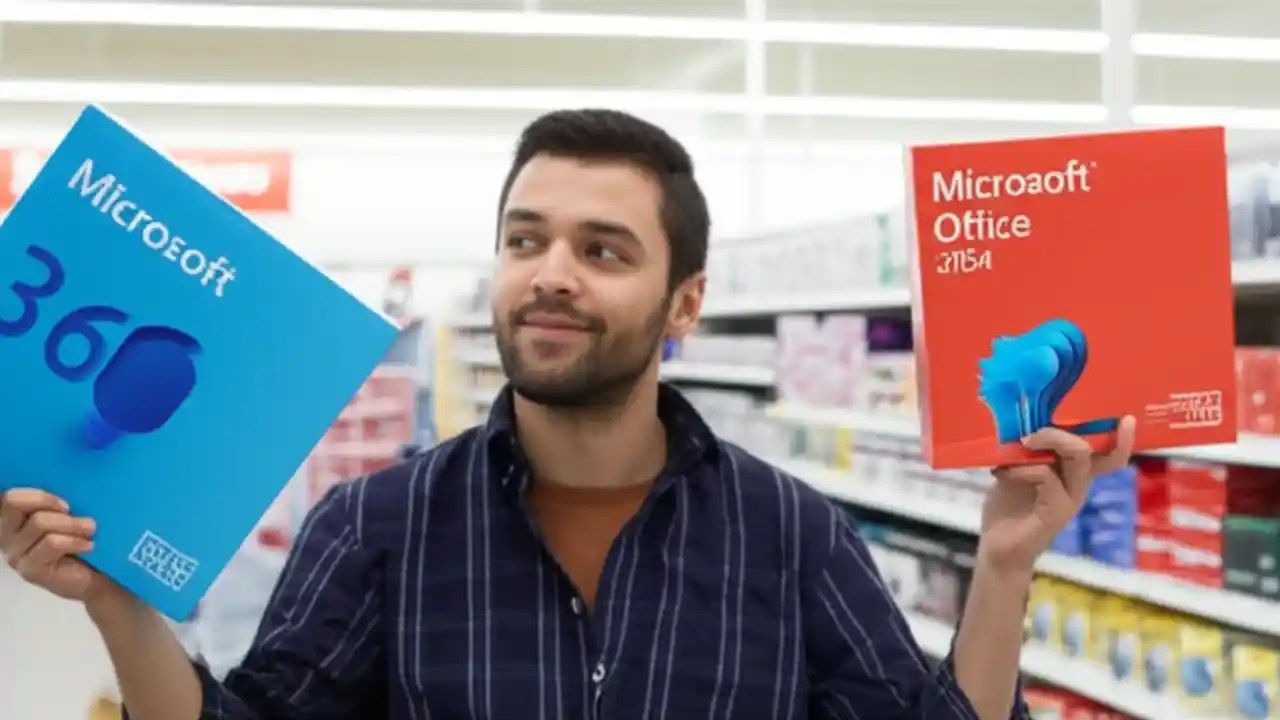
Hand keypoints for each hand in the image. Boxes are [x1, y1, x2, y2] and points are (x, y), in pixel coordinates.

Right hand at [0, 488, 117, 604]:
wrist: (91, 577)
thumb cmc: (78, 539)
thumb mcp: (65, 516)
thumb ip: (56, 503)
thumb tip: (71, 476)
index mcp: (11, 520)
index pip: (8, 497)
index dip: (34, 494)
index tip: (64, 503)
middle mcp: (5, 536)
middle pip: (14, 505)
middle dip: (48, 502)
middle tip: (73, 511)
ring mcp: (15, 555)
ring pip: (39, 523)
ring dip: (72, 523)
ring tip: (91, 528)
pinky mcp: (29, 570)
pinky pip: (52, 543)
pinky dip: (75, 541)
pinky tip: (89, 545)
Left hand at [978, 417, 1135, 574]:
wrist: (998, 549)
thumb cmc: (1008, 507)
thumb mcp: (1015, 471)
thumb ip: (1026, 452)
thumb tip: (1022, 422)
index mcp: (1072, 474)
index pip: (1108, 456)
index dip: (1121, 439)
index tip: (1126, 418)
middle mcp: (1077, 485)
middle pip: (1089, 449)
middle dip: (1061, 432)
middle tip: (1031, 434)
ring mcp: (1070, 499)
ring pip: (1077, 458)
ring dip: (1046, 443)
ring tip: (1019, 446)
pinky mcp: (1056, 512)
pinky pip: (1047, 476)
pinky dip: (1023, 468)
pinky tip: (1002, 473)